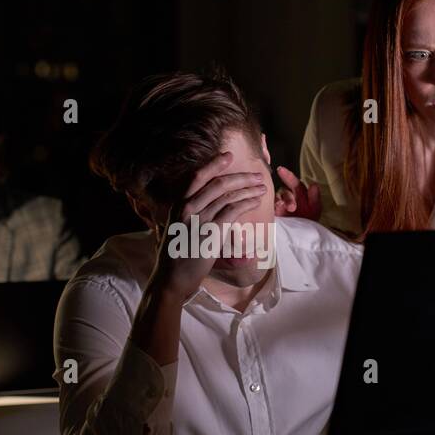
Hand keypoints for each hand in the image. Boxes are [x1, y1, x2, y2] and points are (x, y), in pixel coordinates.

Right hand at [149, 151, 266, 301]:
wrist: (171, 278)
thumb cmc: (175, 256)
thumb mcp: (175, 229)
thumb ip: (185, 214)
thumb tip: (200, 204)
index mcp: (177, 205)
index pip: (197, 177)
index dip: (214, 164)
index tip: (228, 156)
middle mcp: (187, 208)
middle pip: (218, 184)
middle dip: (241, 177)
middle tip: (257, 174)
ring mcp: (199, 220)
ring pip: (228, 196)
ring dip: (249, 189)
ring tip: (262, 187)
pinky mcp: (212, 232)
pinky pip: (233, 211)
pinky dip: (247, 203)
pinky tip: (256, 201)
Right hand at [273, 166, 320, 220]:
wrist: (300, 239)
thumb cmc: (308, 223)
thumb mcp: (314, 211)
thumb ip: (314, 198)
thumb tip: (314, 185)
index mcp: (299, 195)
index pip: (294, 183)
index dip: (287, 176)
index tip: (280, 170)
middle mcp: (288, 199)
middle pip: (284, 192)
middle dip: (288, 199)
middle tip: (292, 208)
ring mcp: (279, 207)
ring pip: (277, 200)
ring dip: (280, 204)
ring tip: (284, 212)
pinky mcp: (272, 214)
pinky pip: (269, 208)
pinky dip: (272, 209)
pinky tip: (275, 213)